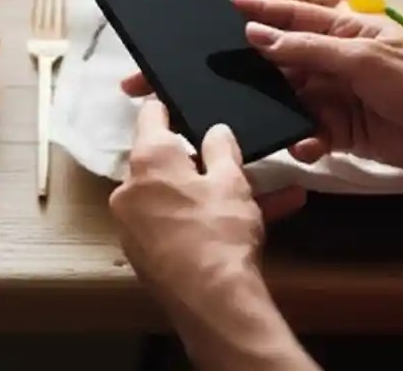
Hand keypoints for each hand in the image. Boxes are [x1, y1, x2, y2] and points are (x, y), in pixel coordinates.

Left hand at [110, 101, 304, 314]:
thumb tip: (216, 131)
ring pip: (179, 197)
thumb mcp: (232, 182)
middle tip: (237, 160)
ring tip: (272, 194)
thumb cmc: (220, 231)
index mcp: (148, 159)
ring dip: (217, 194)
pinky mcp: (145, 253)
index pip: (150, 116)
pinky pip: (178, 225)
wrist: (212, 302)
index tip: (178, 101)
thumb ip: (222, 149)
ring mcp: (134, 224)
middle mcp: (130, 188)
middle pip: (166, 162)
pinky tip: (255, 223)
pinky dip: (207, 221)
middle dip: (202, 160)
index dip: (167, 106)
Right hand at [122, 0, 402, 178]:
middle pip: (277, 59)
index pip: (289, 17)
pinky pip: (305, 130)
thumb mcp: (362, 60)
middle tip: (208, 70)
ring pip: (286, 97)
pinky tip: (306, 145)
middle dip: (243, 66)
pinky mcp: (337, 129)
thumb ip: (307, 48)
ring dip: (271, 108)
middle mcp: (333, 61)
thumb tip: (257, 37)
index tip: (218, 8)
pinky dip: (302, 139)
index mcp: (343, 31)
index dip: (254, 12)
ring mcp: (333, 95)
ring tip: (243, 114)